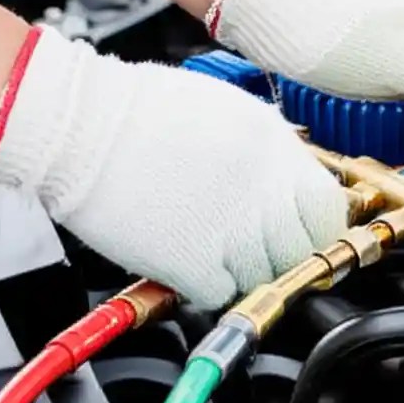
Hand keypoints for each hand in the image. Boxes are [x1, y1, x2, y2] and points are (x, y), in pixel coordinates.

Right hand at [0, 26, 346, 309]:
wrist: (76, 123)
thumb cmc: (139, 110)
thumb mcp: (229, 111)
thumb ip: (269, 151)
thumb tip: (289, 185)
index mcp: (275, 147)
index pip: (327, 208)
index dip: (316, 228)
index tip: (303, 236)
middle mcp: (261, 189)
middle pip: (299, 250)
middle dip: (281, 256)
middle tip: (254, 251)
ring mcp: (229, 228)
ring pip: (262, 277)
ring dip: (241, 272)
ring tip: (211, 250)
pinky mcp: (191, 260)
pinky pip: (220, 293)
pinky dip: (206, 285)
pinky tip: (186, 261)